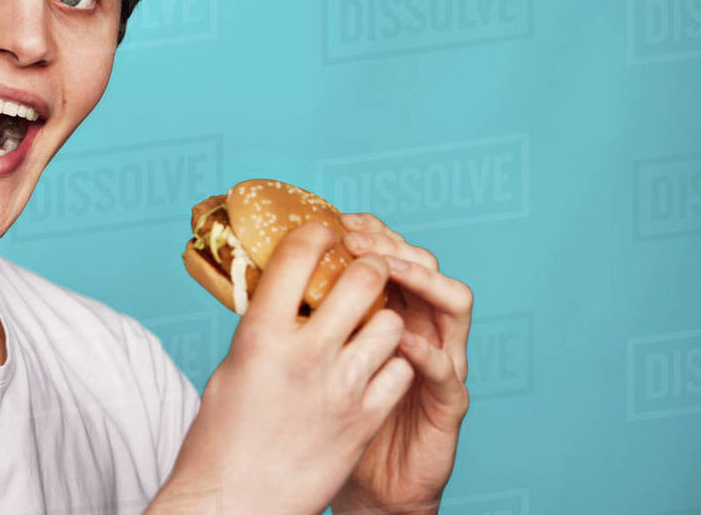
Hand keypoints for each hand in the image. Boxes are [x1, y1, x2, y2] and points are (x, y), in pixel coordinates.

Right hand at [148, 222, 413, 514]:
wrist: (235, 500)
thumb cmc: (221, 434)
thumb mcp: (232, 364)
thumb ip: (262, 324)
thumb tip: (280, 288)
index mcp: (261, 334)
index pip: (301, 254)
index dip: (316, 232)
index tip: (322, 231)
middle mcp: (306, 354)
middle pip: (362, 279)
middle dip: (365, 266)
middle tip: (359, 269)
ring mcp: (342, 388)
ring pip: (390, 324)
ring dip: (381, 316)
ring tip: (366, 323)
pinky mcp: (365, 420)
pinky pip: (399, 370)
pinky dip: (391, 362)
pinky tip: (373, 367)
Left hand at [329, 212, 472, 514]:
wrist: (367, 485)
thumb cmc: (331, 416)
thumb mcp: (311, 357)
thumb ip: (302, 317)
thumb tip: (250, 277)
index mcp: (388, 310)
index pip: (389, 253)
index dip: (368, 230)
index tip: (336, 219)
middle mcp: (421, 326)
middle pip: (424, 265)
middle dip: (391, 245)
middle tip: (357, 238)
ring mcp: (441, 361)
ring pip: (453, 303)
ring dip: (421, 280)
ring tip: (388, 269)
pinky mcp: (447, 404)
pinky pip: (448, 371)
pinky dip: (427, 351)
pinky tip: (403, 340)